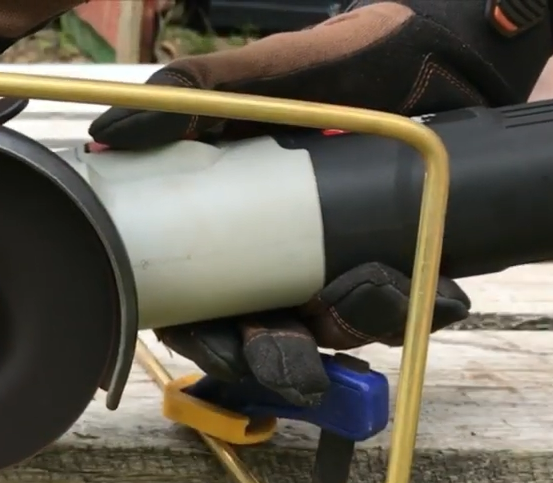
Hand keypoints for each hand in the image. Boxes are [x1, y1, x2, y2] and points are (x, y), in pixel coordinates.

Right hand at [90, 0, 552, 406]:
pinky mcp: (408, 263)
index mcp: (230, 226)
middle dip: (277, 362)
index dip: (203, 338)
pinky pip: (411, 311)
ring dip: (352, 327)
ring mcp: (343, 263)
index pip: (198, 303)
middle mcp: (282, 256)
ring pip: (336, 331)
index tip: (221, 345)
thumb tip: (108, 132)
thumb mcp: (257, 75)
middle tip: (295, 365)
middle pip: (263, 337)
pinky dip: (419, 306)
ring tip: (371, 282)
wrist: (443, 46)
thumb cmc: (342, 59)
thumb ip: (185, 95)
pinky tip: (430, 283)